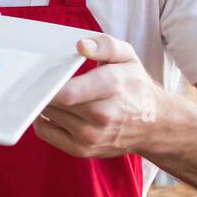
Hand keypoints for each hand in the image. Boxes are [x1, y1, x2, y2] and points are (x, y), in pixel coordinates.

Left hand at [32, 34, 164, 158]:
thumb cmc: (135, 86)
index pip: (68, 92)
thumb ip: (104, 45)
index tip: (41, 74)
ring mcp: (92, 136)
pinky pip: (46, 133)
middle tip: (41, 80)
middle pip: (54, 103)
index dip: (48, 83)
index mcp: (112, 87)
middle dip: (44, 90)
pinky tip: (49, 110)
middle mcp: (102, 116)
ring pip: (48, 116)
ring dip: (44, 104)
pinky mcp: (83, 150)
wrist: (156, 125)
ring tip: (48, 93)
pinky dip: (42, 120)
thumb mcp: (127, 57)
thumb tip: (80, 45)